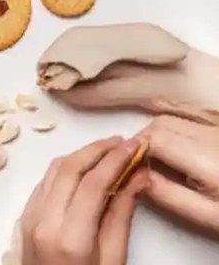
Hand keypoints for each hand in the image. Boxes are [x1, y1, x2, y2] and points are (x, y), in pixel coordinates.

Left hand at [21, 137, 146, 264]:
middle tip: (122, 143)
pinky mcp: (23, 218)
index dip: (114, 159)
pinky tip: (84, 168)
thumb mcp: (112, 259)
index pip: (93, 183)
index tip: (133, 146)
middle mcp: (43, 223)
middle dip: (96, 150)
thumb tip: (136, 178)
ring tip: (107, 150)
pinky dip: (65, 170)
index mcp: (70, 238)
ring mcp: (28, 219)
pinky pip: (43, 184)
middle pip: (69, 169)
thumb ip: (121, 216)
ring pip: (52, 172)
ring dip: (80, 155)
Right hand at [138, 116, 218, 233]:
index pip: (154, 138)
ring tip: (158, 162)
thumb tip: (135, 178)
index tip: (127, 167)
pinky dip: (174, 132)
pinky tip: (177, 154)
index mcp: (206, 159)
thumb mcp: (207, 216)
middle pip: (160, 125)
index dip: (134, 150)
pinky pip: (189, 122)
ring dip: (157, 136)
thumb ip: (168, 196)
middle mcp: (212, 137)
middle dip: (142, 142)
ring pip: (173, 120)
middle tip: (138, 167)